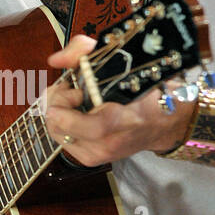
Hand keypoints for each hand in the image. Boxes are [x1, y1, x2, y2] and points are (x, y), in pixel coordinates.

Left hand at [43, 34, 187, 163]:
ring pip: (54, 131)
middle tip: (74, 88)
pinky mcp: (89, 159)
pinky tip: (77, 113)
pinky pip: (60, 138)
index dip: (65, 103)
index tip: (73, 87)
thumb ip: (84, 54)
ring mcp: (97, 154)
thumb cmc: (143, 93)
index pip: (82, 123)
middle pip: (57, 125)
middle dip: (58, 101)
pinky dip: (62, 122)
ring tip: (77, 100)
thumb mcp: (120, 64)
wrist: (160, 124)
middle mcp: (107, 143)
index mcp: (121, 120)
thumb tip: (56, 60)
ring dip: (59, 111)